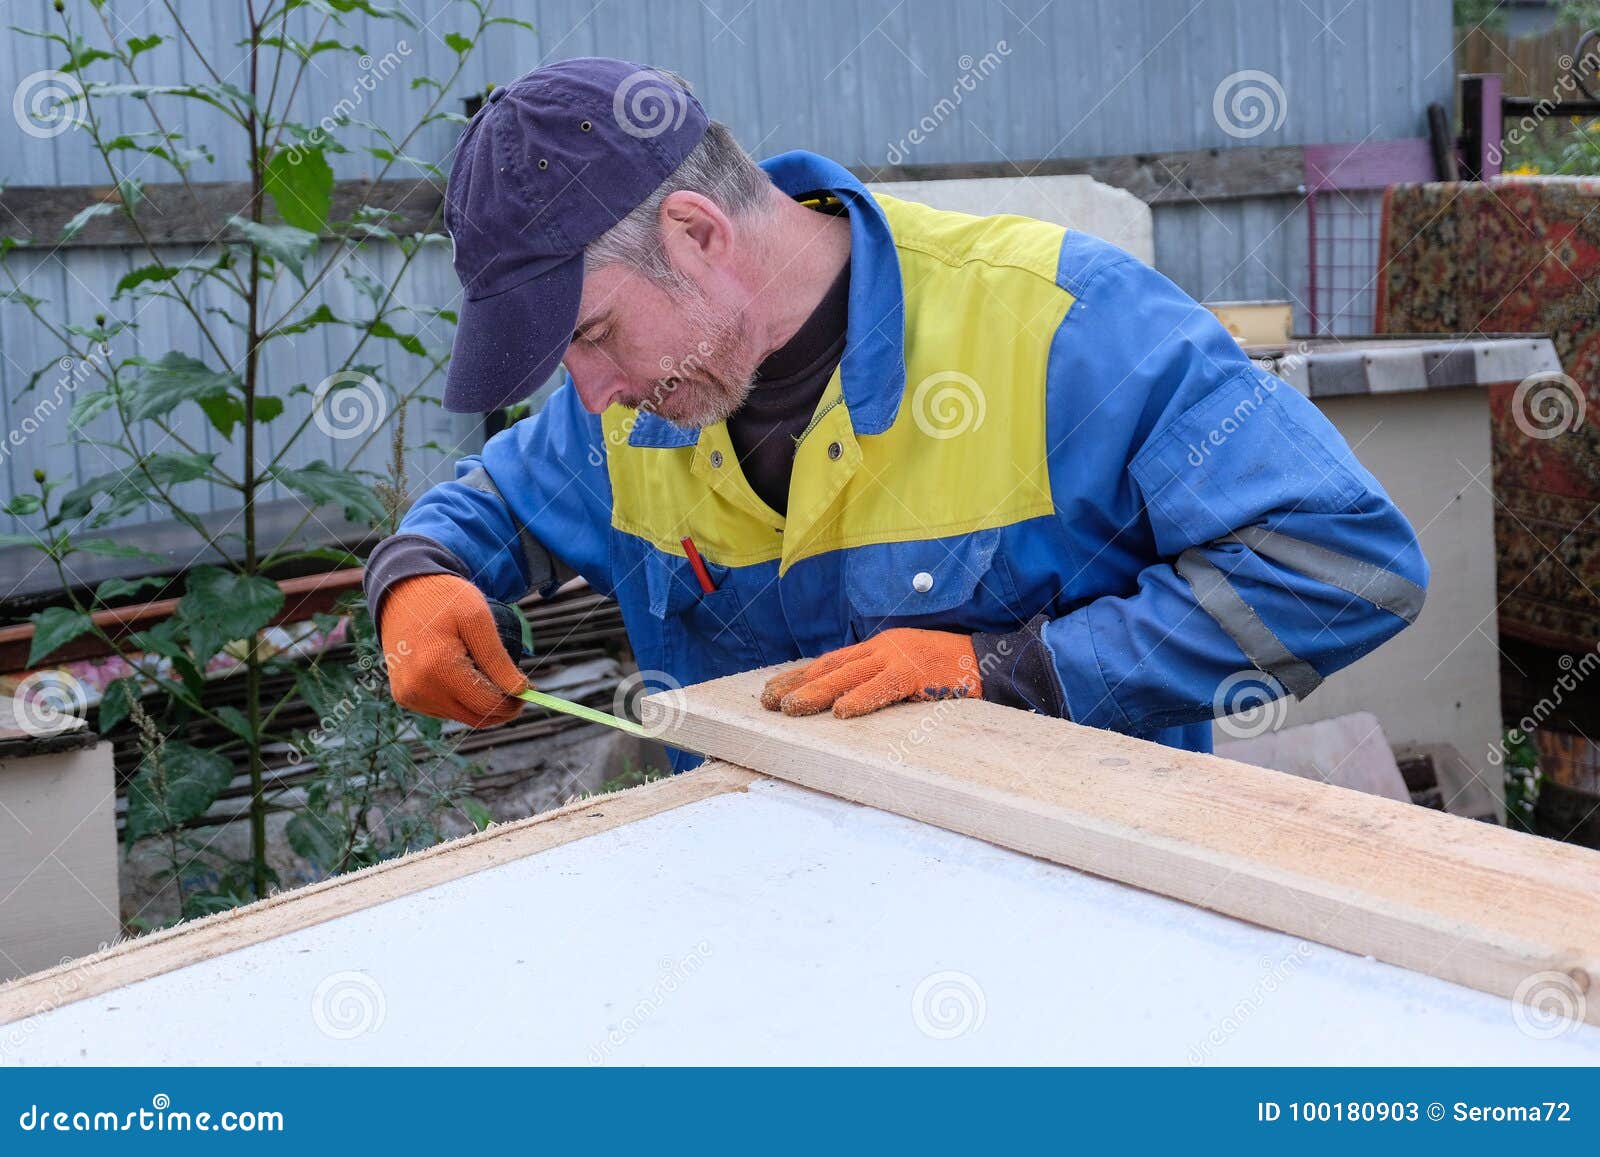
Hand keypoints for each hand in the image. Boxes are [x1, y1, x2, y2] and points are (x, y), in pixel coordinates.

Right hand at [379, 573, 528, 726]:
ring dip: (480, 702)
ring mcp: (409, 696)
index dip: (513, 702)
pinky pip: (444, 709)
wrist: (402, 593)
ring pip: (461, 715)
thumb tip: (520, 690)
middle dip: (501, 706)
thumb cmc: (443, 600)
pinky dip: (461, 699)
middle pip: (475, 717)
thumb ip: (498, 659)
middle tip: (516, 686)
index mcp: (436, 668)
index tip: (529, 688)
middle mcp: (418, 689)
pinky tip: (464, 674)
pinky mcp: (405, 697)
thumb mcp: (477, 619)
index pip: (486, 705)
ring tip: (487, 672)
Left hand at [760, 628, 981, 718]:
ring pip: (847, 676)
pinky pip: (882, 688)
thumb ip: (879, 682)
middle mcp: (882, 648)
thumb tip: (844, 705)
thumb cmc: (950, 673)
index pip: (831, 662)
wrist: (989, 661)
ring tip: (789, 709)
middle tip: (767, 702)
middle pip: (830, 667)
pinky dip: (860, 699)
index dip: (800, 677)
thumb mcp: (907, 672)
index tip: (773, 691)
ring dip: (815, 694)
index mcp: (879, 647)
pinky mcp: (915, 672)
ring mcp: (898, 658)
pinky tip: (841, 712)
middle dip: (796, 684)